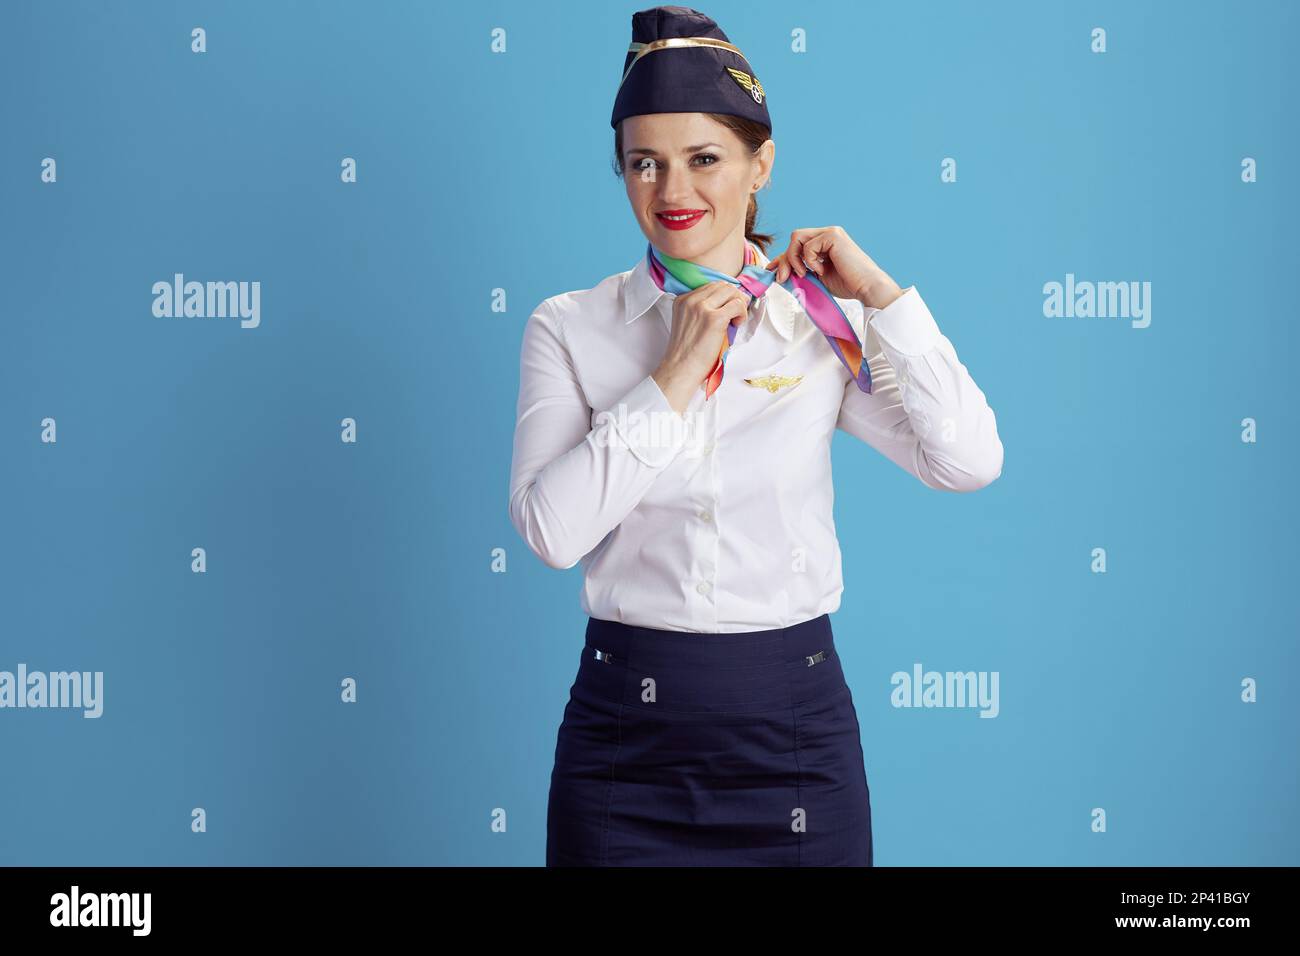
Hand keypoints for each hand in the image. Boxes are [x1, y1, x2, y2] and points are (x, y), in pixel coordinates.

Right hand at [652, 281, 748, 413]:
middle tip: (737, 312)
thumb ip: (701, 310)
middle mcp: (691, 300)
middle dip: (735, 297)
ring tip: (735, 320)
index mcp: (683, 300)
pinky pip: (737, 305)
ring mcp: (702, 308)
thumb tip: (727, 303)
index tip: (729, 307)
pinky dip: (741, 313)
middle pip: (723, 286)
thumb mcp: (688, 322)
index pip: (711, 286)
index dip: (725, 296)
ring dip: (739, 304)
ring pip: (731, 292)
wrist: (681, 368)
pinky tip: (736, 324)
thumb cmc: (687, 352)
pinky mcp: (714, 319)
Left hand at [766, 226, 902, 309]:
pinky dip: (809, 260)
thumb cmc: (847, 285)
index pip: (798, 245)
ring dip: (794, 259)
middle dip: (785, 259)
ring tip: (803, 274)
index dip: (783, 257)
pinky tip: (821, 270)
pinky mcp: (833, 236)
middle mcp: (828, 234)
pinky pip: (808, 246)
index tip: (771, 270)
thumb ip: (801, 271)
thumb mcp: (817, 278)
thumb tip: (779, 272)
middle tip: (783, 278)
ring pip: (797, 238)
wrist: (866, 288)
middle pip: (794, 239)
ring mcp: (831, 233)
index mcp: (825, 243)